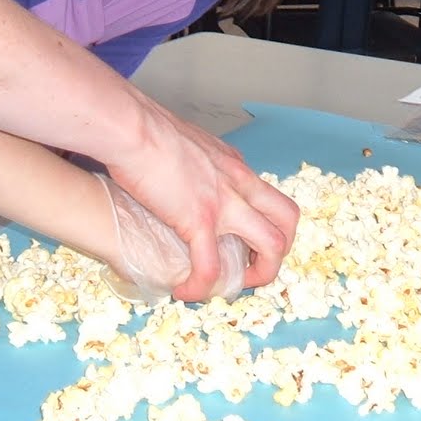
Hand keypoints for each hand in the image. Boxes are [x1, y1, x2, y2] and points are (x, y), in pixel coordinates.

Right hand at [106, 89, 298, 300]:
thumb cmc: (147, 128)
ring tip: (230, 288)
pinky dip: (202, 286)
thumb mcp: (188, 143)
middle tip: (251, 269)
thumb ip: (196, 164)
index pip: (268, 198)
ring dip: (259, 274)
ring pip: (272, 245)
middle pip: (288, 219)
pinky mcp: (200, 219)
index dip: (264, 226)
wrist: (132, 128)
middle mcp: (239, 183)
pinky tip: (184, 292)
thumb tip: (183, 177)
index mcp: (235, 166)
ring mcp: (225, 202)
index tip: (242, 244)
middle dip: (279, 251)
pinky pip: (211, 265)